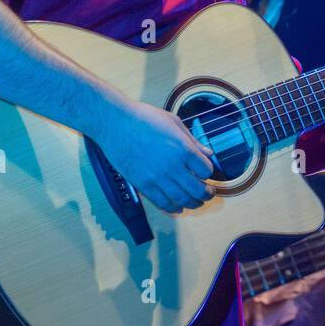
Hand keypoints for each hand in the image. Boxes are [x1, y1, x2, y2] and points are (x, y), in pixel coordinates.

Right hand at [97, 99, 215, 213]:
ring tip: (197, 202)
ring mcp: (157, 177)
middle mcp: (173, 166)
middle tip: (208, 193)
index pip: (206, 170)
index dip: (208, 172)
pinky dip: (173, 208)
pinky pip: (162, 202)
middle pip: (197, 189)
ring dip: (193, 203)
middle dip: (207, 194)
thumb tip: (208, 153)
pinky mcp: (143, 184)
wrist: (116, 123)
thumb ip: (192, 140)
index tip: (206, 172)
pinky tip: (178, 208)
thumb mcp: (174, 122)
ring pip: (182, 199)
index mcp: (183, 148)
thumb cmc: (144, 117)